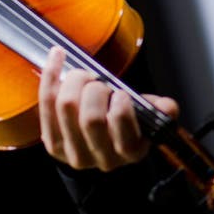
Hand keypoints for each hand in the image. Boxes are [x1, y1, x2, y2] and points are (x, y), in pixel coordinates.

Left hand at [39, 46, 178, 170]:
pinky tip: (58, 55)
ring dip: (74, 81)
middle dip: (95, 90)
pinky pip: (46, 101)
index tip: (121, 93)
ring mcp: (73, 152)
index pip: (121, 128)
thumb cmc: (121, 125)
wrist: (96, 147)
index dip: (120, 106)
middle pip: (91, 118)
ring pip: (66, 107)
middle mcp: (101, 157)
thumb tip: (167, 107)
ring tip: (82, 76)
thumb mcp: (146, 119)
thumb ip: (158, 111)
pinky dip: (51, 72)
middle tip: (98, 82)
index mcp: (130, 151)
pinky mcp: (52, 143)